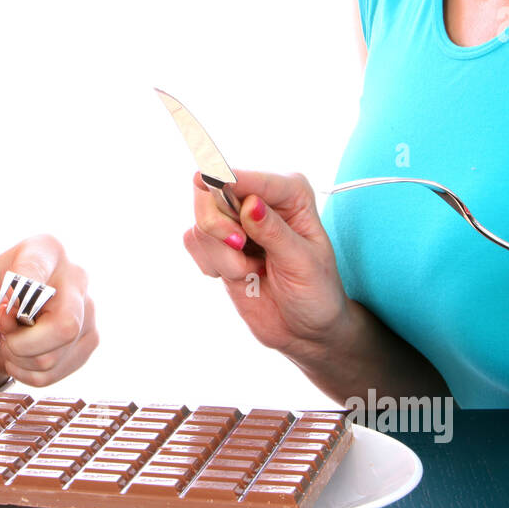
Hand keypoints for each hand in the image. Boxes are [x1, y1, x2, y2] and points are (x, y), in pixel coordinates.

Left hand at [0, 234, 96, 388]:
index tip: (4, 311)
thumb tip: (6, 317)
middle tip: (4, 337)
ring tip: (10, 343)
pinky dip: (30, 374)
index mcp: (45, 250)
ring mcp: (88, 309)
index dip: (20, 299)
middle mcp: (75, 276)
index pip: (39, 273)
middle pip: (65, 325)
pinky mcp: (90, 339)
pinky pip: (56, 373)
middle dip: (23, 344)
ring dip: (20, 361)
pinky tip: (23, 357)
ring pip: (55, 355)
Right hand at [183, 168, 352, 361]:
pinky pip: (193, 241)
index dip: (229, 180)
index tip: (207, 179)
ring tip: (252, 270)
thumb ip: (275, 233)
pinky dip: (211, 264)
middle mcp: (259, 200)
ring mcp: (235, 221)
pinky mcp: (217, 243)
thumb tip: (251, 205)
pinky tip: (239, 275)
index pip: (252, 178)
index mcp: (290, 193)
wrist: (305, 329)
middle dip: (220, 227)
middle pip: (212, 191)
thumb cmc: (316, 293)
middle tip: (241, 247)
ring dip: (223, 256)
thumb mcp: (303, 264)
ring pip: (201, 222)